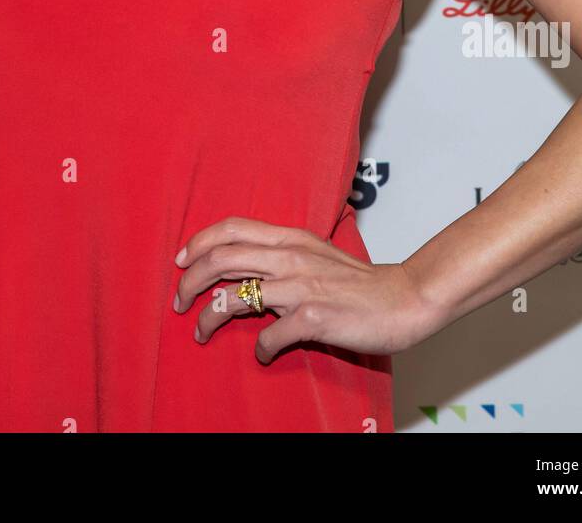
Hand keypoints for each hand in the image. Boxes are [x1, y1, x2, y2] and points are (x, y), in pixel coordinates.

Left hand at [172, 215, 442, 362]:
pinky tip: (263, 354)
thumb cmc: (358, 281)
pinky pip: (269, 336)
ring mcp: (301, 287)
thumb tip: (243, 265)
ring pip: (234, 297)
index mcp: (291, 238)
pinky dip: (259, 349)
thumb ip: (282, 254)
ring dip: (208, 318)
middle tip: (179, 302)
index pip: (231, 228)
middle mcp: (291, 257)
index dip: (198, 242)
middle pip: (221, 258)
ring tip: (201, 332)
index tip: (181, 261)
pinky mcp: (313, 319)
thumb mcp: (315, 253)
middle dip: (190, 281)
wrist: (403, 300)